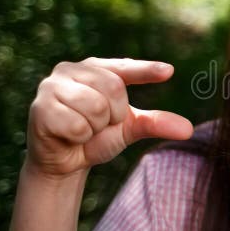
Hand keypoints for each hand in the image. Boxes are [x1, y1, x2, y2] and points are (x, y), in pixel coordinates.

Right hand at [26, 57, 192, 177]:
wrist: (62, 162)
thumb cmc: (96, 136)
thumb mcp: (128, 128)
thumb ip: (155, 123)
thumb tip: (188, 130)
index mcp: (96, 68)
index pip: (125, 68)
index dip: (146, 70)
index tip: (169, 72)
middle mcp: (71, 70)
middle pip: (114, 89)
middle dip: (114, 116)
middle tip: (99, 124)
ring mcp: (51, 86)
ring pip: (95, 108)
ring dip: (95, 128)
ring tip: (83, 129)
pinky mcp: (40, 108)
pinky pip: (77, 125)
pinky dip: (79, 137)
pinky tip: (67, 136)